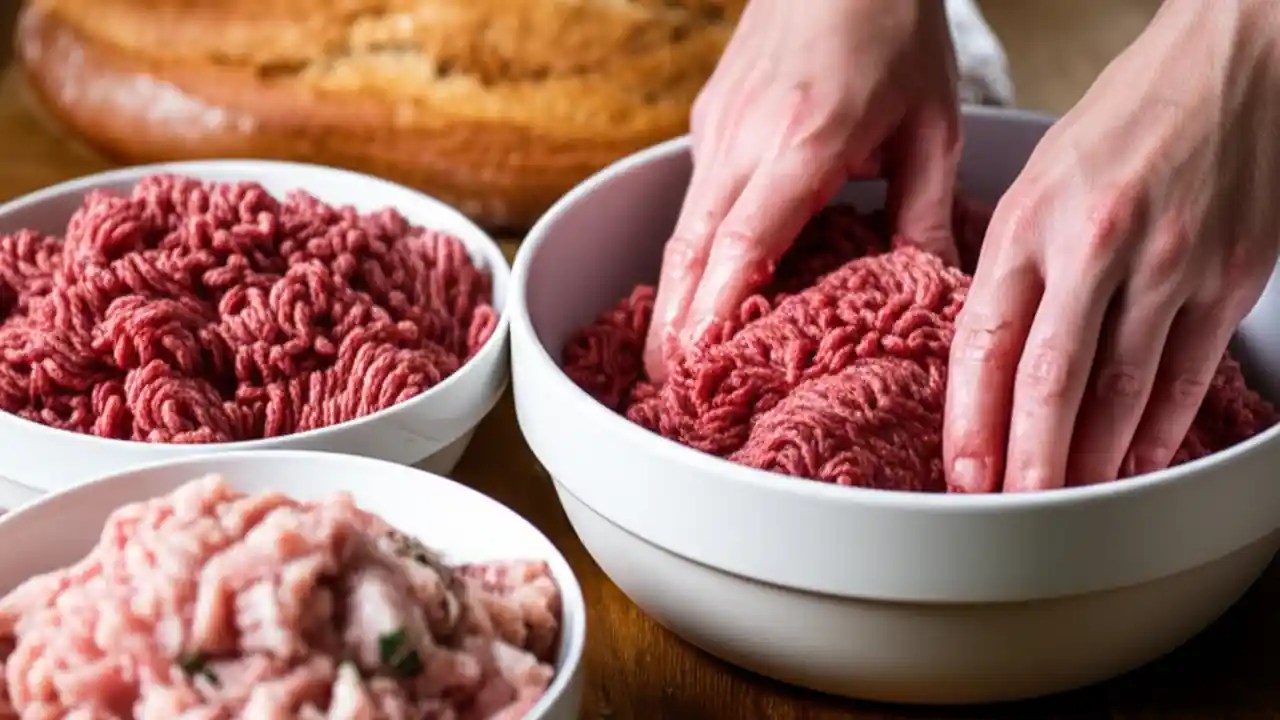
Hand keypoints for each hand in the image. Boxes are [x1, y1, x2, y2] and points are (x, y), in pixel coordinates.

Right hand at [642, 0, 961, 380]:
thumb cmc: (894, 29)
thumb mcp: (932, 124)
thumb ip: (927, 212)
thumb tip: (936, 289)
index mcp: (807, 143)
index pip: (745, 242)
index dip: (714, 310)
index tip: (696, 367)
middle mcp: (745, 141)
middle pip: (692, 250)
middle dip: (673, 325)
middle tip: (666, 391)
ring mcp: (717, 130)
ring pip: (682, 229)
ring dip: (672, 297)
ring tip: (670, 361)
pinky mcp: (708, 122)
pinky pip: (693, 201)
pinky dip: (690, 255)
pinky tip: (697, 292)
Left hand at [944, 0, 1279, 492]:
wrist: (1232, 62)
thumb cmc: (1123, 120)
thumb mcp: (1038, 180)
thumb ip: (1012, 263)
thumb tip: (989, 350)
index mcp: (1029, 222)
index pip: (985, 342)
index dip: (970, 421)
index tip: (961, 472)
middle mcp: (1094, 247)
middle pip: (1049, 382)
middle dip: (1025, 461)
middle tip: (1009, 515)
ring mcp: (1168, 265)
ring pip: (1122, 390)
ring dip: (1092, 461)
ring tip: (1068, 507)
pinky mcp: (1229, 277)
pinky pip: (1188, 375)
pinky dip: (1161, 431)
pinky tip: (1138, 465)